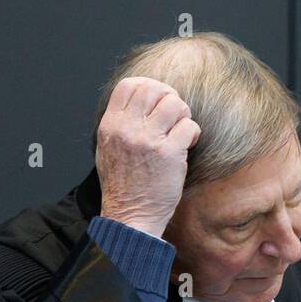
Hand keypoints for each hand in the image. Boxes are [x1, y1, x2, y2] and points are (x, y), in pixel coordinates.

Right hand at [94, 76, 201, 238]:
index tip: (158, 99)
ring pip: (174, 104)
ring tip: (181, 130)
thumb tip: (138, 102)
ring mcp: (148, 140)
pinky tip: (188, 144)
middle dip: (169, 97)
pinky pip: (189, 126)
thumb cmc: (122, 187)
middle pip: (153, 89)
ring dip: (183, 114)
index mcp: (110, 126)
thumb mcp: (107, 149)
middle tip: (174, 115)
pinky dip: (193, 133)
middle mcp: (127, 129)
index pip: (129, 85)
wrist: (130, 216)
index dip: (148, 86)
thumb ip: (119, 124)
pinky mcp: (169, 154)